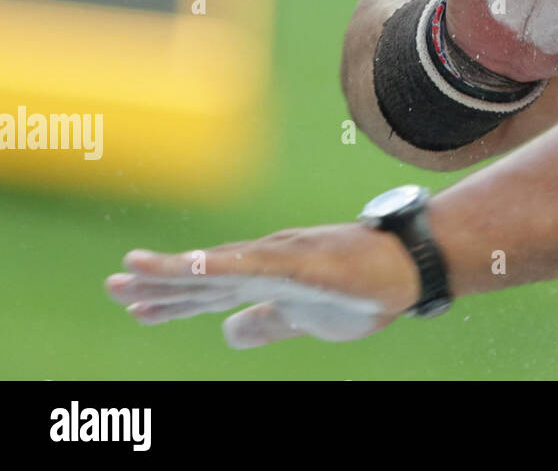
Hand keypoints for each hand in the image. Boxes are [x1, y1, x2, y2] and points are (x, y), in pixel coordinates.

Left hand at [104, 223, 420, 348]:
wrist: (411, 266)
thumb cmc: (365, 288)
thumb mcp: (306, 317)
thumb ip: (269, 321)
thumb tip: (230, 332)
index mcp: (268, 278)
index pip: (209, 290)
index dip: (170, 299)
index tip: (132, 303)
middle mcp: (268, 261)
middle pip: (205, 275)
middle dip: (158, 281)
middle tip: (114, 283)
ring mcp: (286, 257)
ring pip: (222, 265)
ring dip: (179, 268)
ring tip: (137, 269)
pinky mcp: (307, 261)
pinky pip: (261, 263)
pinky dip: (230, 261)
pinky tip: (202, 262)